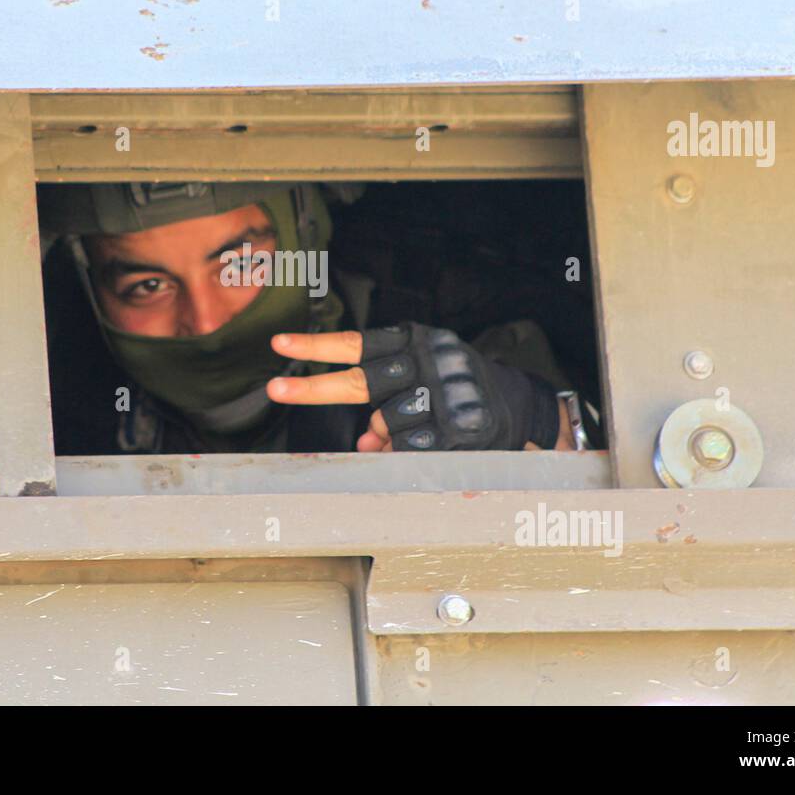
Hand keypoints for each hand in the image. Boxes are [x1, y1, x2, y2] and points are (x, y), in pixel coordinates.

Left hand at [266, 323, 568, 452]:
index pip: (360, 343)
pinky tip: (423, 444)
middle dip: (314, 389)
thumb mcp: (420, 376)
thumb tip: (364, 442)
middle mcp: (431, 362)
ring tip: (407, 430)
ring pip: (384, 423)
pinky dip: (404, 453)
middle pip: (360, 382)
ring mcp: (447, 396)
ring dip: (384, 435)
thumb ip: (384, 397)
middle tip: (275, 390)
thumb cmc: (453, 388)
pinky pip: (409, 450)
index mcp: (418, 341)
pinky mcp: (462, 429)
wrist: (520, 405)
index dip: (318, 345)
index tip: (279, 343)